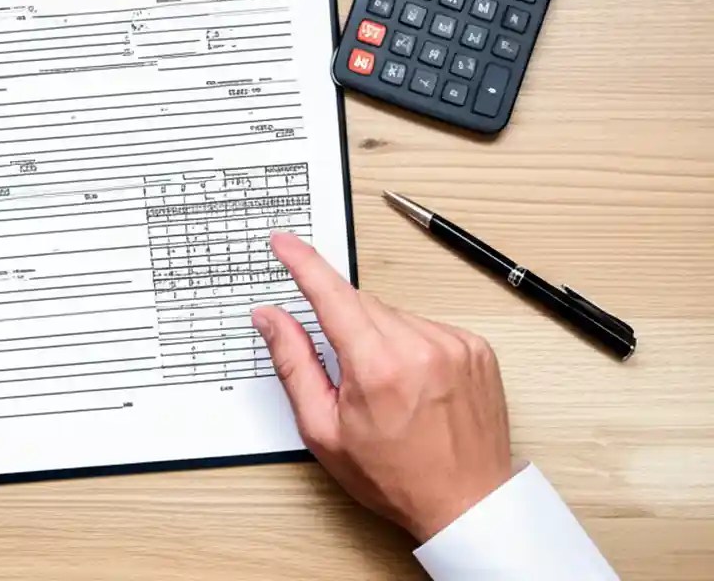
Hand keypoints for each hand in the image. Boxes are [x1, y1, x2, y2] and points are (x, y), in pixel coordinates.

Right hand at [252, 232, 513, 542]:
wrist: (467, 503)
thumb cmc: (395, 477)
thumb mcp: (323, 429)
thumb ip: (293, 363)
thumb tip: (270, 317)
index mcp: (377, 366)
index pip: (330, 294)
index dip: (302, 263)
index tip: (284, 242)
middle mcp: (420, 346)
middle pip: (361, 304)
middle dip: (343, 326)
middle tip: (346, 376)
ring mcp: (455, 344)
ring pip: (394, 315)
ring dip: (378, 337)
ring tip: (388, 390)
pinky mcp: (476, 348)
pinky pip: (426, 327)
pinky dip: (411, 345)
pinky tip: (414, 385)